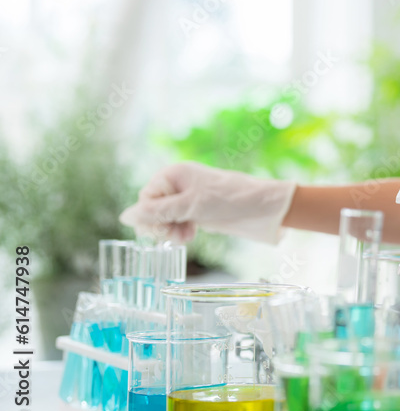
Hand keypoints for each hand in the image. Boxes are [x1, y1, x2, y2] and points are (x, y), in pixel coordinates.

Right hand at [119, 162, 296, 243]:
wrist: (263, 209)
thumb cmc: (229, 200)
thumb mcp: (190, 206)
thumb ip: (157, 212)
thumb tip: (125, 217)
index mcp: (174, 174)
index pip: (145, 198)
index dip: (150, 217)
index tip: (164, 229)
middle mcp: (178, 184)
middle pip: (152, 209)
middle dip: (161, 225)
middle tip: (177, 235)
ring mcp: (188, 198)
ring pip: (164, 218)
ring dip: (170, 230)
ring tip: (186, 236)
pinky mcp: (197, 210)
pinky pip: (177, 222)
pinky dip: (180, 231)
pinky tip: (190, 234)